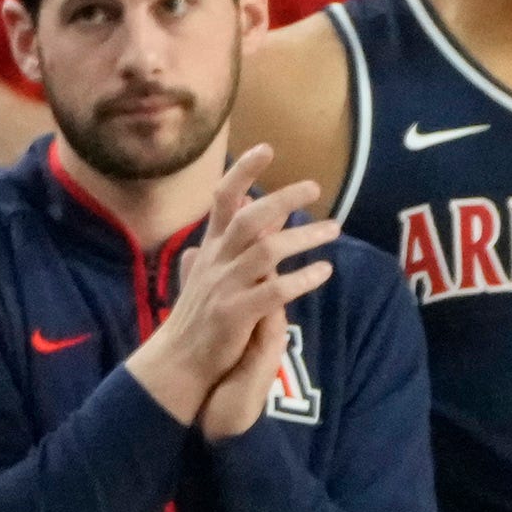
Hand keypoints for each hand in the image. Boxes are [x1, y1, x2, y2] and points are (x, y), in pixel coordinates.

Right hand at [124, 148, 335, 426]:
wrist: (179, 362)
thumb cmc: (195, 318)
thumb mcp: (201, 276)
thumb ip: (213, 247)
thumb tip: (221, 223)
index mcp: (210, 249)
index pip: (222, 200)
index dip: (242, 172)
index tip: (266, 149)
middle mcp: (216, 262)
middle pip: (249, 219)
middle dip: (282, 198)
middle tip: (313, 188)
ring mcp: (225, 288)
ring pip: (266, 252)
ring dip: (303, 237)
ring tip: (333, 229)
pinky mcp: (236, 314)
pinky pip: (274, 291)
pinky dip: (302, 278)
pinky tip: (324, 271)